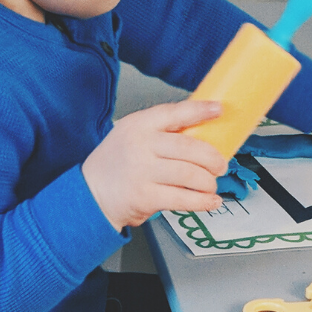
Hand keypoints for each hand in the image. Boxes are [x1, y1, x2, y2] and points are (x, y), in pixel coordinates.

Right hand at [82, 99, 225, 229]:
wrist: (91, 193)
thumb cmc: (117, 164)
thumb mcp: (131, 135)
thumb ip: (161, 132)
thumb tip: (202, 131)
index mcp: (139, 125)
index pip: (174, 113)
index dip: (199, 111)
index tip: (218, 110)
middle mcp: (141, 145)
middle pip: (189, 148)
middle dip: (212, 158)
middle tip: (220, 165)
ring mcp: (142, 172)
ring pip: (190, 174)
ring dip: (208, 182)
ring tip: (211, 185)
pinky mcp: (145, 197)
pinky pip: (182, 198)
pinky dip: (202, 201)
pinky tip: (210, 201)